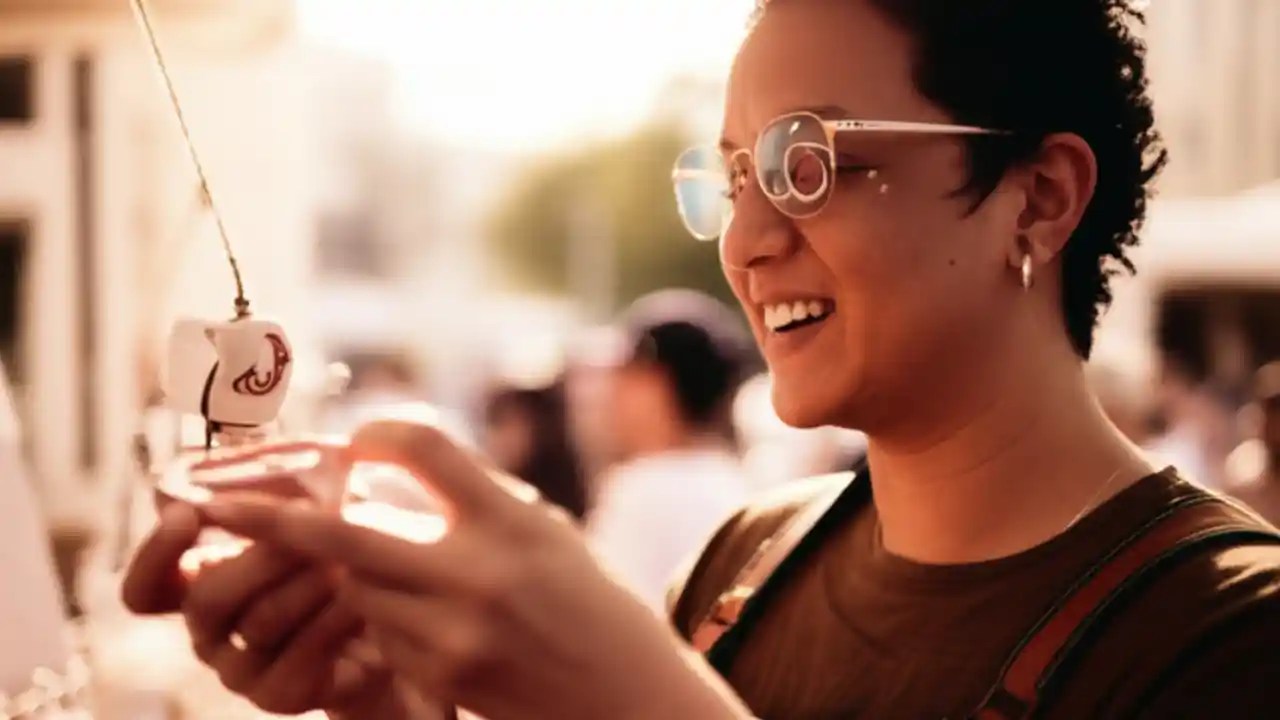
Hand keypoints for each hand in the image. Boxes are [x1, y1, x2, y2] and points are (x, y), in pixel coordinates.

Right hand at [121, 503, 405, 716]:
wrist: (392, 630)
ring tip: (348, 559)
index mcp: (201, 587)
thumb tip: (290, 460)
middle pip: (206, 601)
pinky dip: (331, 623)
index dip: (155, 555)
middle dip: (262, 557)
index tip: (186, 514)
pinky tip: (360, 600)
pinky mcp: (281, 695)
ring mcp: (241, 670)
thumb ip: (285, 499)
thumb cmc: (342, 563)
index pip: (147, 589)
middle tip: (311, 525)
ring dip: (308, 584)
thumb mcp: (312, 523)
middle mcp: (211, 632)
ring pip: (259, 623)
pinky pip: (295, 660)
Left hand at [200, 420, 749, 719]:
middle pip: (344, 530)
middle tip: (213, 498)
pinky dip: (385, 613)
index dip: (377, 433)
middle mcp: (476, 573)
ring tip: (405, 567)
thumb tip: (385, 464)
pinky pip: (378, 631)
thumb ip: (472, 497)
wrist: (627, 696)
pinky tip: (430, 616)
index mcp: (510, 520)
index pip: (418, 446)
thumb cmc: (592, 602)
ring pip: (355, 585)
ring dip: (354, 567)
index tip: (360, 439)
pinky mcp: (436, 679)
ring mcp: (450, 635)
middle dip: (269, 516)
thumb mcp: (546, 532)